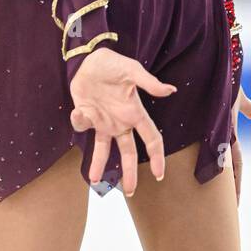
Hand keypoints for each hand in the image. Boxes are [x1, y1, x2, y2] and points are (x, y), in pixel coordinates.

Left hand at [68, 46, 176, 195]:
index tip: (159, 174)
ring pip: (104, 149)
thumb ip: (149, 83)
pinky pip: (83, 127)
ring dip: (99, 164)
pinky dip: (80, 123)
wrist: (88, 58)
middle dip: (129, 172)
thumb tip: (171, 90)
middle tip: (129, 192)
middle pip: (128, 152)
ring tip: (94, 180)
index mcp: (135, 112)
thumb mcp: (132, 70)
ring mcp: (103, 121)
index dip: (156, 156)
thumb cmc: (113, 63)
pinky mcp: (86, 116)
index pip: (151, 139)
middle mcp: (120, 121)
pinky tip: (79, 112)